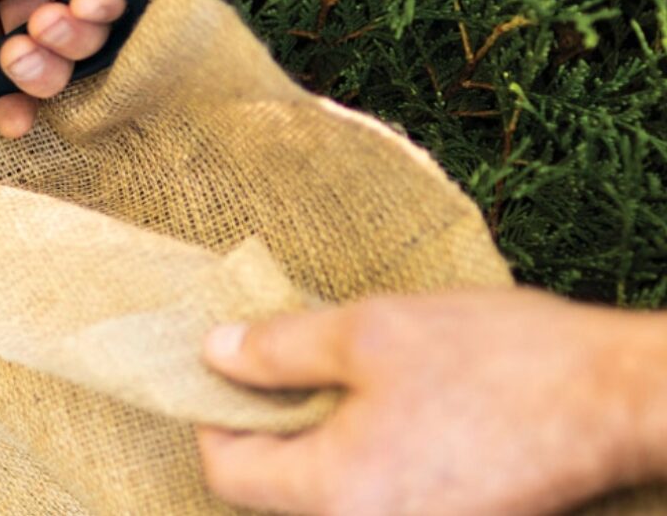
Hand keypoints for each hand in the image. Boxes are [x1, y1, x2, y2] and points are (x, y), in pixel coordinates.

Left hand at [198, 289, 666, 515]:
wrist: (615, 399)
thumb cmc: (499, 362)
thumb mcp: (372, 332)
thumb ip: (281, 349)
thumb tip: (214, 353)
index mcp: (339, 496)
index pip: (227, 471)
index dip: (214, 410)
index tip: (227, 363)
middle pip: (272, 486)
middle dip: (267, 418)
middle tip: (286, 355)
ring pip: (321, 488)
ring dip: (314, 430)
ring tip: (343, 369)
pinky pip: (368, 492)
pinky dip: (357, 448)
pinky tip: (386, 398)